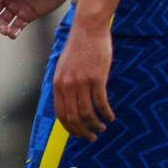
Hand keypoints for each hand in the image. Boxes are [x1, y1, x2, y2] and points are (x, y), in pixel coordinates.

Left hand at [53, 23, 114, 141]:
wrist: (88, 30)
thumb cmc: (78, 49)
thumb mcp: (64, 67)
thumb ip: (65, 85)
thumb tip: (69, 104)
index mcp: (57, 83)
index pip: (60, 114)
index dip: (70, 128)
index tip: (78, 135)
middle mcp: (66, 85)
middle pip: (73, 117)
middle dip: (83, 131)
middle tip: (92, 137)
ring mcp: (81, 82)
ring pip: (87, 113)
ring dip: (96, 124)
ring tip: (102, 127)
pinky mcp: (96, 78)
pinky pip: (101, 103)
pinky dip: (106, 113)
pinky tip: (110, 117)